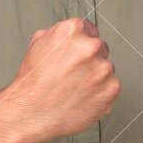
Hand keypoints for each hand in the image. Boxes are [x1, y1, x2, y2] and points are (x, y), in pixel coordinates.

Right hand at [0, 17, 119, 142]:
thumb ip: (59, 35)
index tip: (77, 55)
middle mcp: (90, 46)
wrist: (31, 112)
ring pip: (106, 69)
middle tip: (73, 75)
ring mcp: (103, 68)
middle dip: (90, 61)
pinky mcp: (111, 88)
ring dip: (95, 77)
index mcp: (72, 30)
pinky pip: (111, 87)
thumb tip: (70, 36)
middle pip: (100, 49)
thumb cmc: (32, 83)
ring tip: (75, 88)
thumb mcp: (38, 45)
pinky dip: (101, 93)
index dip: (82, 44)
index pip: (89, 30)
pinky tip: (82, 97)